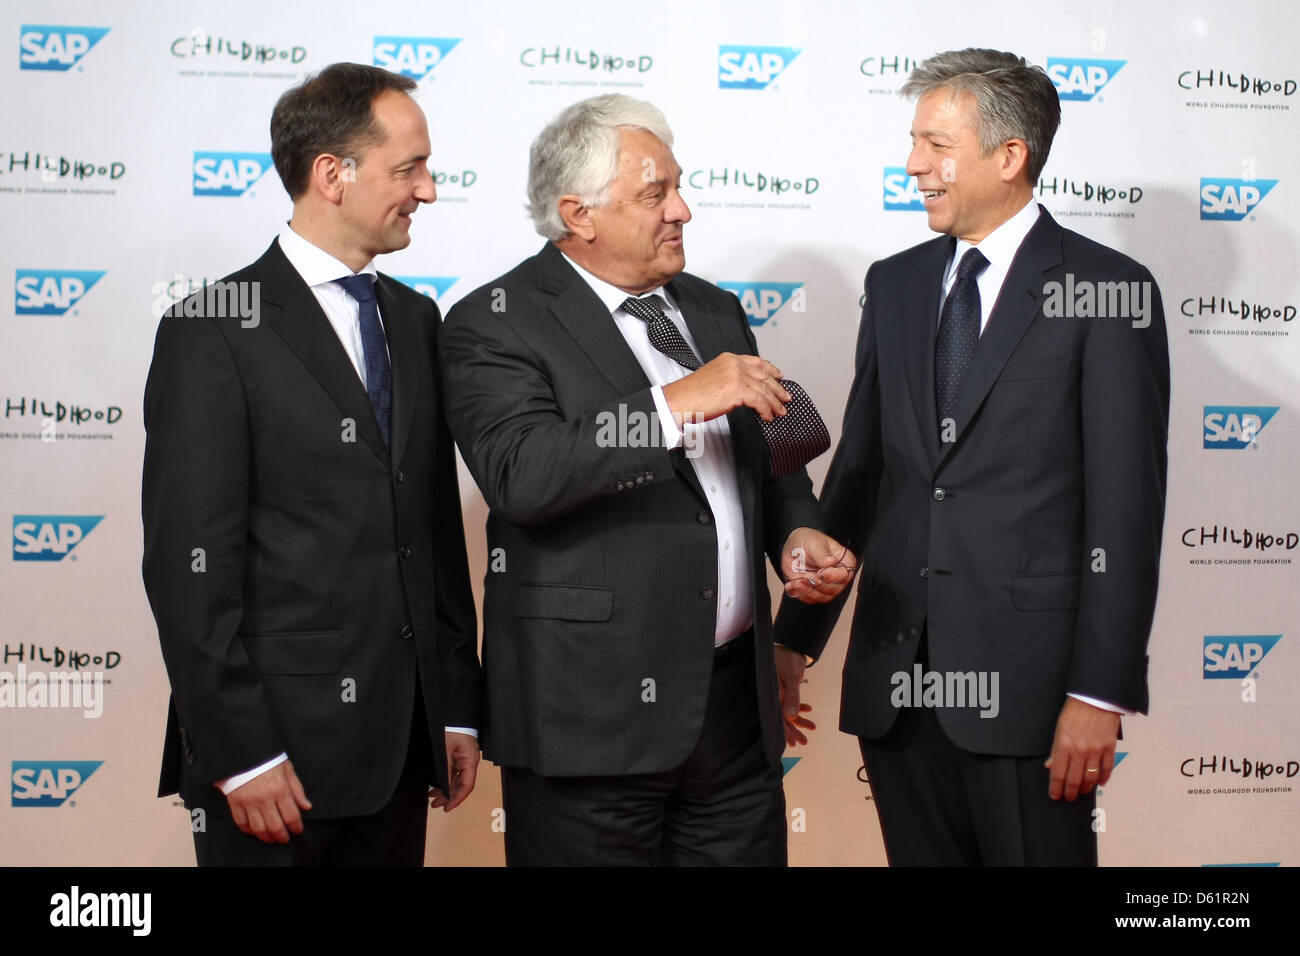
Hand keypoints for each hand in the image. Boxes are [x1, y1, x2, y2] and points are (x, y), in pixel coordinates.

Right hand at [225, 760, 311, 843]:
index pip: (291, 815)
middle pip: (275, 826)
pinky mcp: (235, 802)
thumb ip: (297, 789)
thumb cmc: (267, 758)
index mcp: (280, 789)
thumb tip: (306, 806)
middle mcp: (264, 798)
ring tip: (271, 838)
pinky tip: (254, 830)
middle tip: (285, 839)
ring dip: (266, 837)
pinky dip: (248, 830)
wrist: (244, 751)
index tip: (297, 830)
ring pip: (258, 828)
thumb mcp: (287, 769)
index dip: (296, 827)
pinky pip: (241, 823)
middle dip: (282, 836)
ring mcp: (248, 802)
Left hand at [429, 732, 479, 812]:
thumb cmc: (453, 728)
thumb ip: (446, 769)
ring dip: (446, 789)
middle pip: (461, 786)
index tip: (446, 807)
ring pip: (457, 781)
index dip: (456, 799)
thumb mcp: (445, 750)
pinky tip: (437, 785)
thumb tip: (443, 787)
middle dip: (448, 796)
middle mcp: (470, 763)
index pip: (466, 786)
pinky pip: (455, 774)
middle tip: (435, 804)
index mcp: (470, 761)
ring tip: (432, 796)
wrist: (454, 716)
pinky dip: (446, 781)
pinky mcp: (460, 758)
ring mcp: (465, 761)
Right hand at [661, 352, 791, 423]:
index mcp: (728, 359)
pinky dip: (766, 410)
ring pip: (765, 389)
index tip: (779, 375)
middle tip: (786, 397)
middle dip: (778, 388)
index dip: (771, 369)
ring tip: (780, 411)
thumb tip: (744, 391)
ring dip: (775, 403)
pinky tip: (767, 416)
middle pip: (764, 375)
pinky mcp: (738, 390)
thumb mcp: (713, 378)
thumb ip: (730, 379)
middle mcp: (734, 364)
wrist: (679, 400)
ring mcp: (737, 376)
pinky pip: (759, 401)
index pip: (756, 362)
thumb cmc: (690, 394)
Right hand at [775, 645, 815, 745]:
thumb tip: (792, 716)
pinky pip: (790, 702)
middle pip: (782, 717)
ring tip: (811, 728)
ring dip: (799, 720)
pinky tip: (809, 710)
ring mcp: (778, 692)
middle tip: (803, 742)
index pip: (777, 716)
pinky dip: (799, 707)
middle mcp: (773, 694)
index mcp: (771, 692)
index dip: (785, 731)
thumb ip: (792, 696)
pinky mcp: (783, 689)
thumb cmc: (788, 657)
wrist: (791, 644)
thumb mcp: (792, 677)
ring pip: (787, 711)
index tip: (793, 743)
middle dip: (793, 730)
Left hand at [781, 528, 856, 603]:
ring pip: (823, 597)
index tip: (821, 573)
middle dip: (818, 584)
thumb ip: (821, 554)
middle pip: (835, 589)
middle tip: (805, 577)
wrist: (793, 547)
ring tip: (796, 581)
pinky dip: (800, 594)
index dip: (833, 576)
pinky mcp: (815, 592)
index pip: (846, 575)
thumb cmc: (808, 541)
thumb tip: (830, 562)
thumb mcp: (813, 543)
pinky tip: (791, 585)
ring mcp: (827, 585)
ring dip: (808, 591)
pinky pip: (810, 599)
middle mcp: (838, 576)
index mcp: (844, 561)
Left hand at [1044, 697, 1120, 801]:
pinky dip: (1103, 778)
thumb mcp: (1059, 729)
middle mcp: (1080, 751)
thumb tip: (1049, 766)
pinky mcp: (1109, 748)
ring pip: (1091, 778)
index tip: (1055, 796)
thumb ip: (1055, 750)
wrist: (1095, 698)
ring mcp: (1096, 750)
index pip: (1058, 774)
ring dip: (1085, 788)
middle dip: (1070, 792)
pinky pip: (1107, 768)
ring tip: (1081, 792)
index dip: (1056, 788)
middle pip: (1074, 780)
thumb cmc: (1075, 711)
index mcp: (1064, 745)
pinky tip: (1099, 783)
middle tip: (1068, 798)